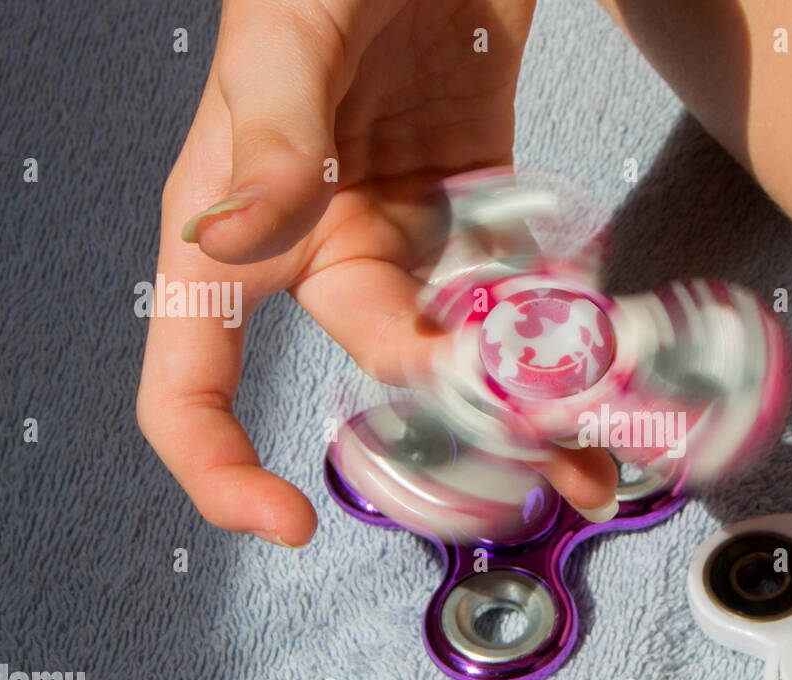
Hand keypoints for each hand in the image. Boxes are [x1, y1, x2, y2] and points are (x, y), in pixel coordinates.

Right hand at [138, 0, 616, 546]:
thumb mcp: (282, 43)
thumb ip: (267, 144)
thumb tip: (233, 239)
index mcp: (240, 230)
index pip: (191, 380)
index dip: (222, 465)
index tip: (288, 520)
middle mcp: (323, 247)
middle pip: (381, 367)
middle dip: (456, 420)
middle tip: (538, 457)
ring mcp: (406, 231)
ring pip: (461, 343)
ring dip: (525, 402)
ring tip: (591, 457)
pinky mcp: (476, 204)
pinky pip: (513, 287)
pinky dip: (556, 331)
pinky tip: (600, 371)